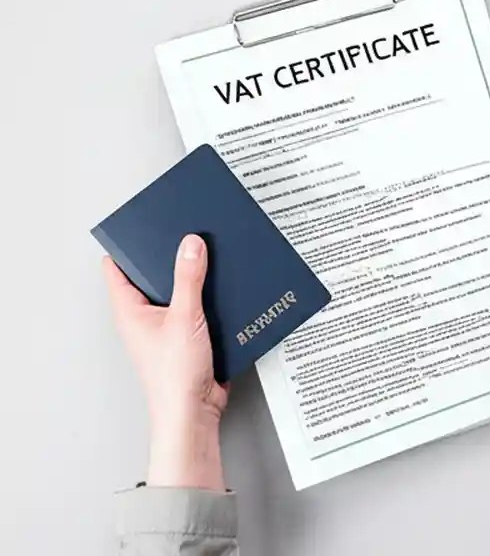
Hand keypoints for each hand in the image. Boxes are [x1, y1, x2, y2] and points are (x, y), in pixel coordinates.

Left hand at [102, 234, 227, 490]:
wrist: (193, 412)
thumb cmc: (175, 376)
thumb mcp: (185, 318)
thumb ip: (189, 278)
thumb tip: (190, 244)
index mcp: (129, 310)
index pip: (117, 268)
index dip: (129, 245)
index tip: (148, 224)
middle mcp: (143, 316)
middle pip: (152, 276)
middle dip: (170, 257)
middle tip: (188, 235)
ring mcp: (165, 327)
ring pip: (177, 292)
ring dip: (194, 278)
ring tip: (212, 258)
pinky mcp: (188, 336)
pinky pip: (197, 308)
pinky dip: (209, 298)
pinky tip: (226, 289)